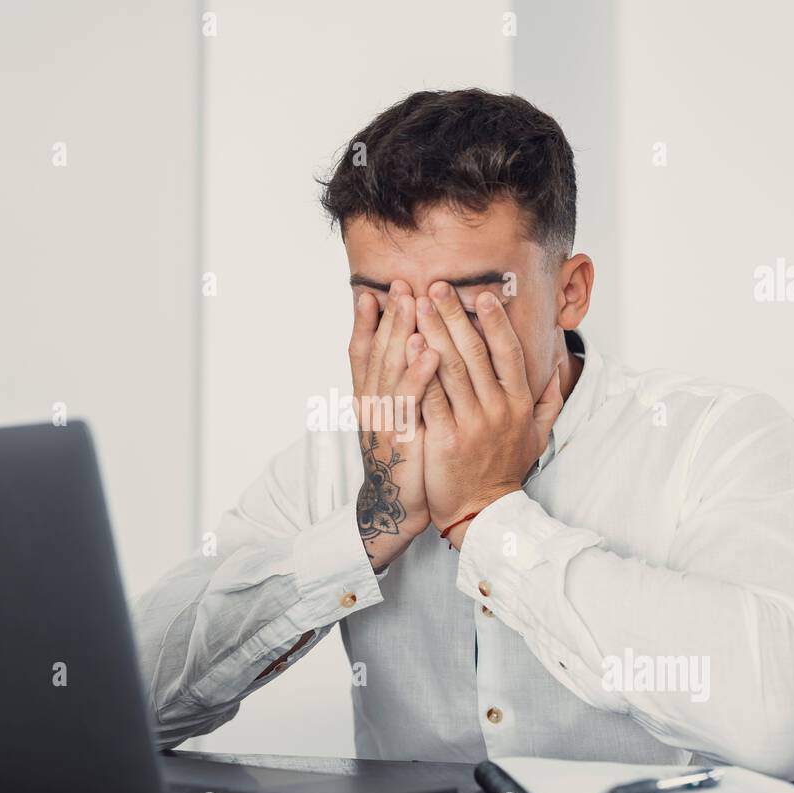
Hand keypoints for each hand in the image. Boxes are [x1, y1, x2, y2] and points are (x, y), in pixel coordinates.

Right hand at [348, 282, 440, 569]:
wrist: (396, 507)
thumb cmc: (407, 460)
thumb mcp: (402, 418)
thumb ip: (406, 387)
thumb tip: (415, 352)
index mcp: (372, 399)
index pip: (364, 354)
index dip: (367, 324)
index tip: (374, 293)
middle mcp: (372, 405)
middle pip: (378, 352)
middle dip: (389, 317)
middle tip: (400, 285)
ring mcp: (383, 421)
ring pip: (390, 369)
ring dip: (400, 334)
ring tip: (412, 304)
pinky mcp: (400, 438)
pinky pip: (409, 401)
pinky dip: (417, 375)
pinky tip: (429, 352)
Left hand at [416, 282, 563, 547]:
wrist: (483, 512)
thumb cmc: (504, 470)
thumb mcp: (537, 436)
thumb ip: (548, 401)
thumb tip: (561, 371)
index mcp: (519, 403)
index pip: (509, 353)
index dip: (495, 322)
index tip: (482, 295)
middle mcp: (498, 409)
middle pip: (475, 353)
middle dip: (454, 316)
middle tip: (436, 287)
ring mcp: (472, 424)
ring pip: (451, 369)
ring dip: (433, 333)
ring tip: (417, 306)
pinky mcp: (446, 439)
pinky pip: (431, 398)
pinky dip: (420, 370)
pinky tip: (408, 346)